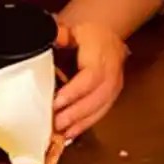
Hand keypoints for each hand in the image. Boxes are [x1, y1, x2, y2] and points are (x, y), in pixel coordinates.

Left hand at [53, 22, 127, 139]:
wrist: (107, 38)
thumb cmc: (88, 36)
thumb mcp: (73, 30)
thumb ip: (60, 35)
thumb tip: (49, 38)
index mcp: (101, 53)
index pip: (91, 76)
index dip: (74, 92)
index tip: (56, 102)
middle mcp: (112, 71)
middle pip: (97, 97)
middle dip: (76, 113)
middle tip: (56, 123)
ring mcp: (114, 86)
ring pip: (101, 108)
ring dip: (80, 123)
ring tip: (62, 132)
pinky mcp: (112, 97)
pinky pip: (101, 113)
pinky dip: (85, 124)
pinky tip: (71, 133)